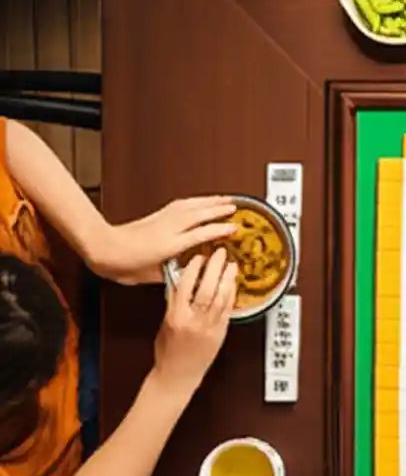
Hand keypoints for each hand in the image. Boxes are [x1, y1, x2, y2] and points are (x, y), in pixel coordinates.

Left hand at [91, 196, 235, 283]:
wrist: (100, 248)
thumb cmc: (122, 264)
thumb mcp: (150, 276)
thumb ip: (172, 273)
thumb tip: (185, 273)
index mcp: (168, 245)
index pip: (200, 233)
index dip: (219, 230)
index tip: (233, 228)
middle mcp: (167, 229)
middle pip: (198, 214)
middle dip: (218, 209)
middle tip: (235, 207)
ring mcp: (161, 220)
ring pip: (190, 206)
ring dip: (208, 201)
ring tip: (223, 199)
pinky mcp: (156, 216)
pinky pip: (180, 205)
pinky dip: (193, 201)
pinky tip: (199, 201)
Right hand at [151, 248, 236, 392]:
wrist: (178, 376)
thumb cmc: (168, 352)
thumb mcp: (165, 323)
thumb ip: (173, 303)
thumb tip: (179, 283)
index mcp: (176, 317)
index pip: (184, 287)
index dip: (193, 269)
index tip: (197, 257)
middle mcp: (195, 321)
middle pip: (207, 289)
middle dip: (214, 268)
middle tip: (220, 253)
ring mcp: (210, 327)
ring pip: (221, 298)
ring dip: (227, 279)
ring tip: (231, 264)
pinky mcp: (221, 333)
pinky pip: (228, 310)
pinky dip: (231, 295)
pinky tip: (233, 284)